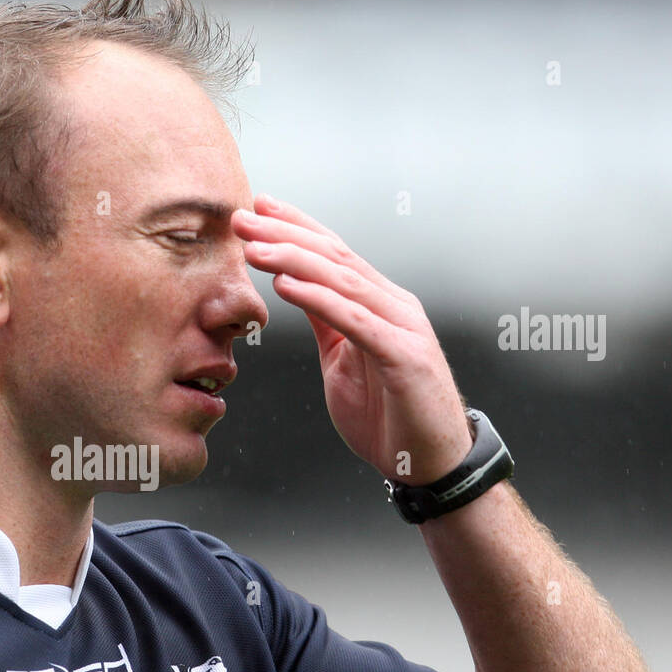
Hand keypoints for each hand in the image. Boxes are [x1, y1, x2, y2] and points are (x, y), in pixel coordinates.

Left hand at [233, 193, 471, 486]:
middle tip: (241, 217)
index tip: (255, 207)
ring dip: (292, 260)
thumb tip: (293, 286)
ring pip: (342, 281)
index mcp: (379, 303)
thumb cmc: (389, 414)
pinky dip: (318, 300)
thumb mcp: (343, 359)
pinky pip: (354, 321)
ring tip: (252, 247)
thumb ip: (326, 321)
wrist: (431, 463)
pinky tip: (284, 286)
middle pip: (333, 257)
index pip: (333, 253)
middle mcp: (393, 305)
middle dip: (284, 233)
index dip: (295, 226)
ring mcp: (402, 327)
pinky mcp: (404, 357)